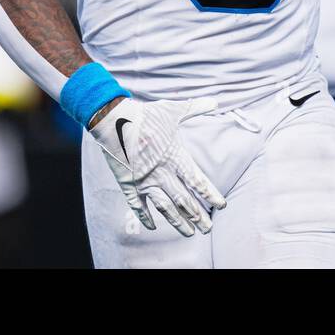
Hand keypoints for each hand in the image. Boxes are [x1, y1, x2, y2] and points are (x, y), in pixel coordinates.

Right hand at [89, 97, 226, 235]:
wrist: (114, 120)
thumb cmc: (146, 114)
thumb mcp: (173, 110)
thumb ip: (195, 108)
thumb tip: (215, 101)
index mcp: (175, 157)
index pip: (197, 181)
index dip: (210, 195)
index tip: (221, 206)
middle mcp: (162, 173)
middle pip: (184, 200)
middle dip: (197, 216)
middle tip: (208, 228)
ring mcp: (144, 181)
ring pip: (165, 207)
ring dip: (178, 221)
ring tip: (189, 233)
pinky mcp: (128, 184)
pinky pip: (138, 206)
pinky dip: (145, 217)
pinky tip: (152, 227)